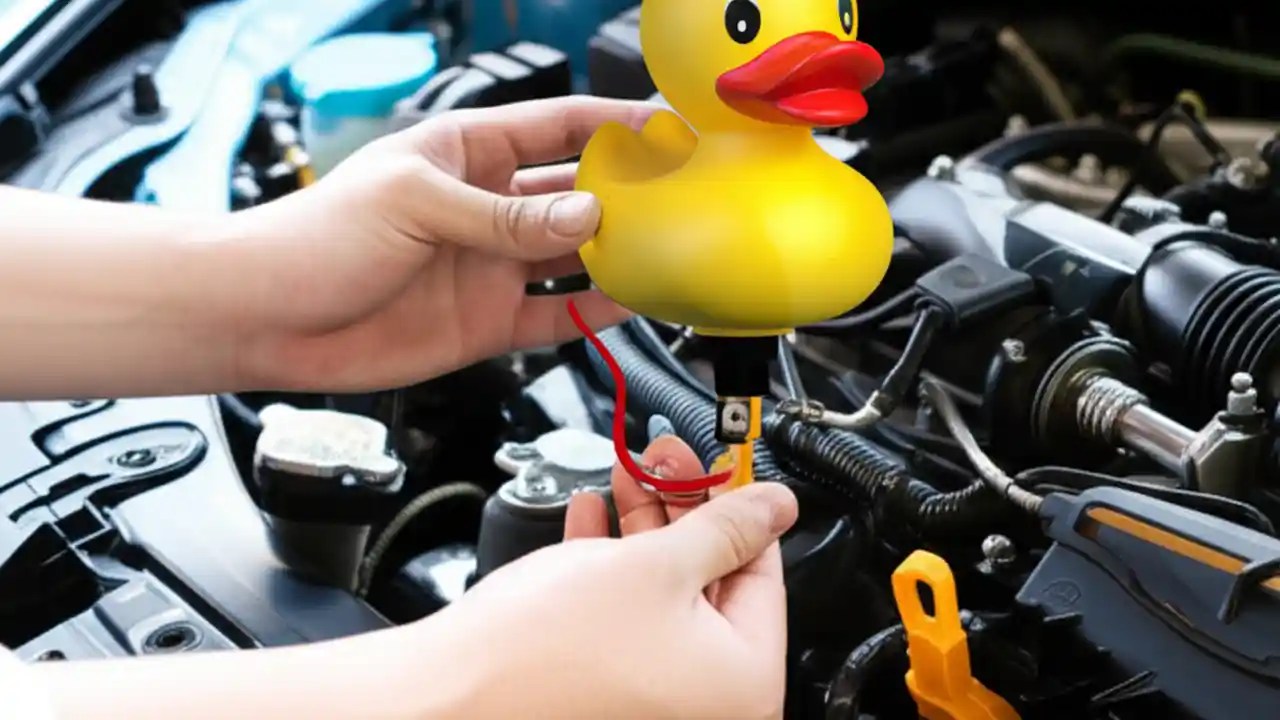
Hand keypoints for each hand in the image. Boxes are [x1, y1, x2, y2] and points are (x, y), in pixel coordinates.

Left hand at [231, 96, 655, 391]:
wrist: (266, 318)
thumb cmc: (315, 237)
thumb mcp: (415, 205)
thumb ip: (504, 216)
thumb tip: (586, 212)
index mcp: (467, 154)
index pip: (556, 127)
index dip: (612, 125)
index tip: (664, 129)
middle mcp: (488, 208)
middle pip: (577, 192)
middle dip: (628, 193)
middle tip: (679, 199)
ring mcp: (490, 267)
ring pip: (574, 257)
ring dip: (617, 254)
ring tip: (667, 252)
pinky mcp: (487, 323)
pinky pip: (555, 316)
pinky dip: (593, 313)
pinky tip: (627, 304)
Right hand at [426, 436, 798, 719]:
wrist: (454, 691)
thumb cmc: (552, 647)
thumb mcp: (659, 564)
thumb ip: (726, 527)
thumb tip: (774, 506)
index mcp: (742, 684)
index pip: (762, 575)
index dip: (737, 507)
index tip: (720, 464)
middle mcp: (705, 703)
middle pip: (711, 581)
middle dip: (681, 507)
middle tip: (666, 456)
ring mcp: (654, 699)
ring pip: (664, 594)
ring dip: (644, 527)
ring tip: (627, 473)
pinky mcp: (606, 688)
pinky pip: (626, 617)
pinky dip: (613, 566)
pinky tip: (593, 517)